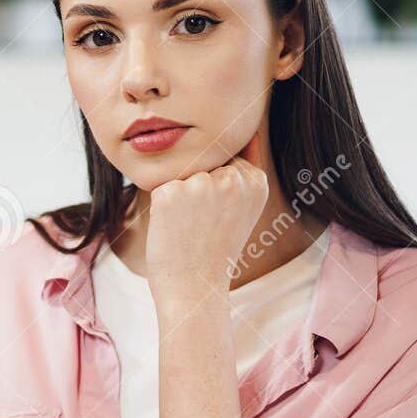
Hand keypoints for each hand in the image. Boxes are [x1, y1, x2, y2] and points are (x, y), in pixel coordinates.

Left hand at [143, 129, 269, 305]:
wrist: (195, 287)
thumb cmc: (215, 248)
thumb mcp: (243, 206)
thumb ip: (246, 166)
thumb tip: (248, 130)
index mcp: (256, 180)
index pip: (225, 160)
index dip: (214, 189)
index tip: (217, 218)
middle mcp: (233, 178)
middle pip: (203, 163)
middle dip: (196, 190)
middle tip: (201, 225)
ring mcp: (202, 184)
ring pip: (181, 174)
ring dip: (179, 196)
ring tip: (189, 227)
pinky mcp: (172, 192)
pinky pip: (160, 186)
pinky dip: (161, 206)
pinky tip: (174, 227)